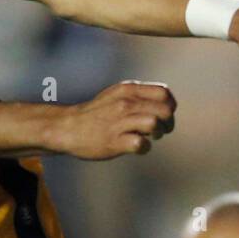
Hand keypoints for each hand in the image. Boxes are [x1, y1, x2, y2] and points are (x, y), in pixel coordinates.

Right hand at [45, 80, 175, 159]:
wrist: (68, 128)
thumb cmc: (97, 114)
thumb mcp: (117, 94)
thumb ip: (139, 95)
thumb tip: (165, 103)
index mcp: (128, 90)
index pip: (164, 93)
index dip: (169, 106)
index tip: (162, 116)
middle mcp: (125, 103)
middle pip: (165, 110)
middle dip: (168, 123)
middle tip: (159, 131)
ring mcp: (119, 122)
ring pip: (154, 124)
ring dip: (158, 134)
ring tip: (148, 137)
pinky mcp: (114, 141)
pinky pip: (140, 144)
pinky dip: (144, 148)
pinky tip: (136, 147)